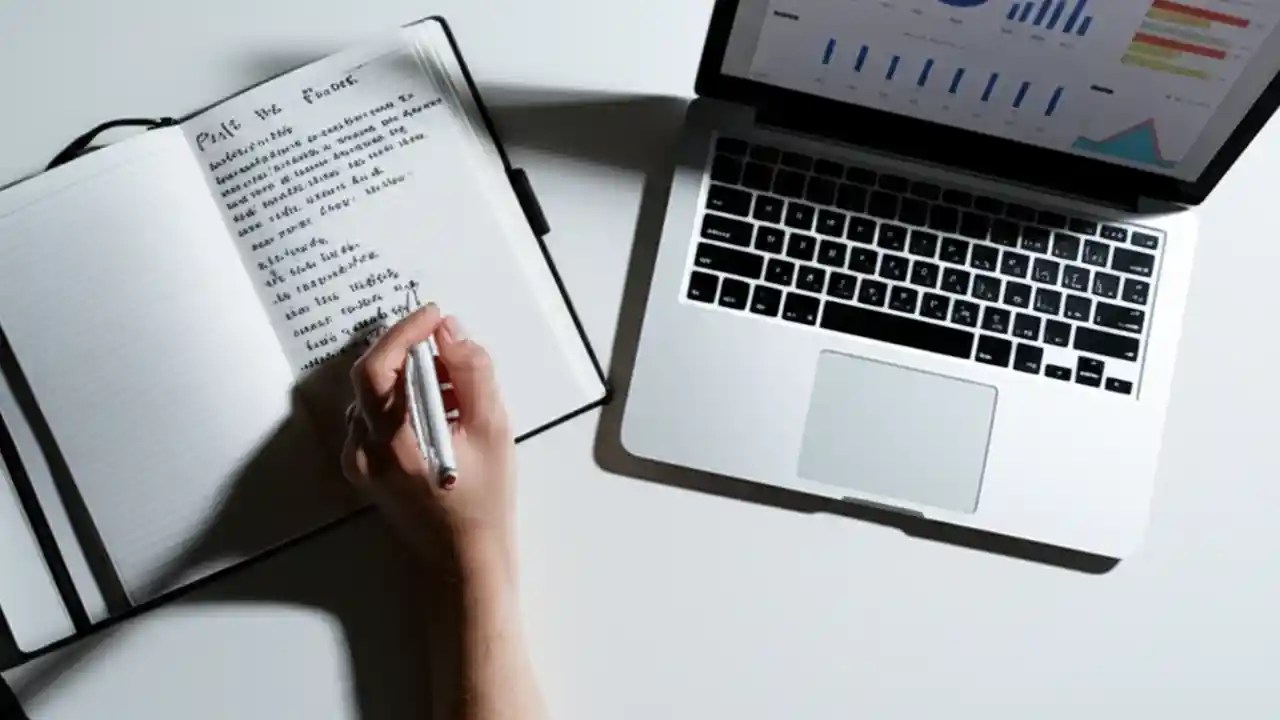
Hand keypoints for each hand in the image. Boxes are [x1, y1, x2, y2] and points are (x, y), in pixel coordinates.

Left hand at [342, 303, 515, 572]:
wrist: (464, 561)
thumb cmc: (485, 501)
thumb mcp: (493, 431)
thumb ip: (472, 373)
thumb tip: (450, 332)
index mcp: (393, 441)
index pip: (378, 367)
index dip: (403, 332)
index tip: (433, 316)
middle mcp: (364, 449)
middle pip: (370, 377)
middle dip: (407, 351)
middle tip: (446, 348)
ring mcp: (360, 461)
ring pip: (373, 396)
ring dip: (407, 379)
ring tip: (454, 390)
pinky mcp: (364, 469)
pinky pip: (374, 418)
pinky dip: (402, 403)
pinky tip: (438, 415)